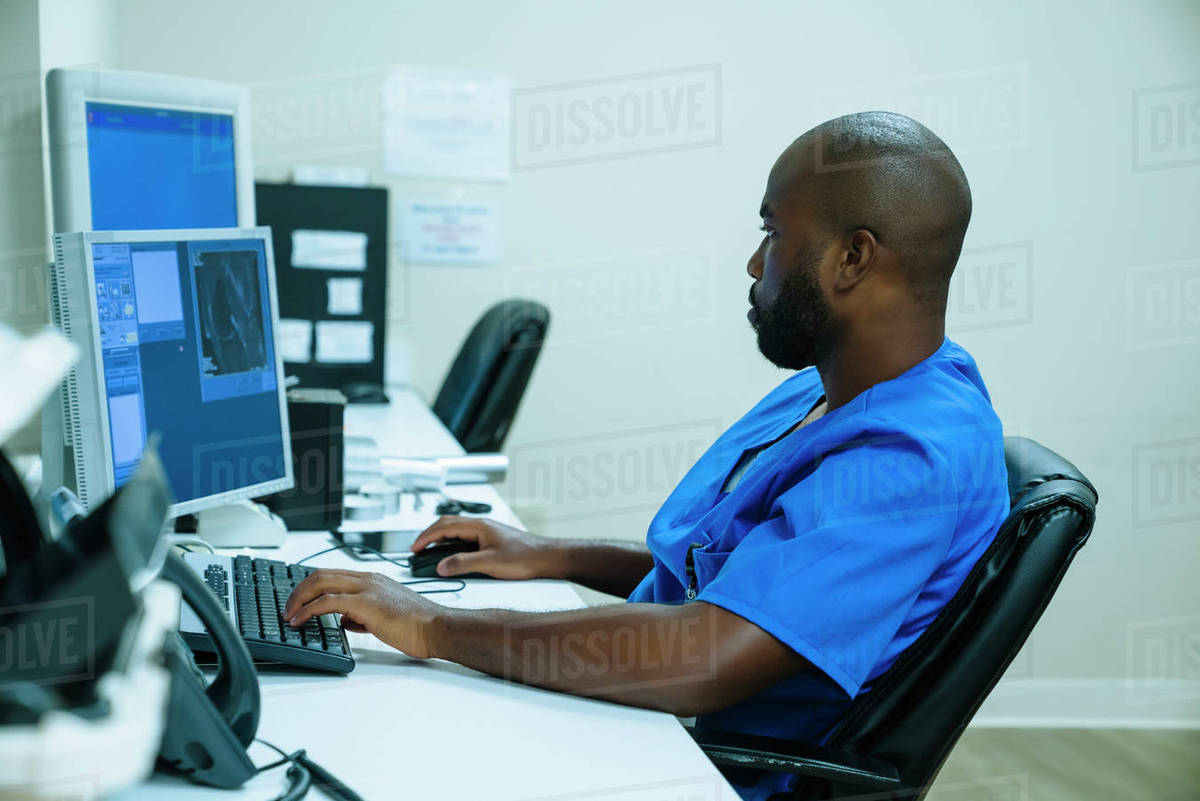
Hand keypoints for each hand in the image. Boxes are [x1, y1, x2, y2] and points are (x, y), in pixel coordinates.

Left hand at [284, 569, 440, 658]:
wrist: (436, 628)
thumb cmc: (417, 625)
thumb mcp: (383, 617)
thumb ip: (362, 615)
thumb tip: (345, 620)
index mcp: (373, 580)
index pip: (332, 574)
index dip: (310, 587)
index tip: (298, 601)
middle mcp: (368, 579)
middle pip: (321, 574)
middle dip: (298, 591)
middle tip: (288, 608)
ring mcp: (367, 588)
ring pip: (320, 582)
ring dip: (298, 599)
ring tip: (289, 615)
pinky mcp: (366, 603)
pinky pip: (328, 601)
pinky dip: (308, 610)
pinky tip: (300, 621)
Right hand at [409, 517, 562, 579]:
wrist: (547, 557)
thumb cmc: (525, 557)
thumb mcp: (490, 563)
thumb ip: (463, 564)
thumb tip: (440, 566)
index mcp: (478, 526)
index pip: (444, 526)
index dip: (425, 537)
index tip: (413, 548)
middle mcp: (481, 525)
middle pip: (447, 524)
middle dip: (429, 535)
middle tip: (416, 549)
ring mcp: (486, 531)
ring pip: (456, 530)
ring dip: (440, 539)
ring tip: (429, 552)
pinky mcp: (492, 539)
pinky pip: (465, 537)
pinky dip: (452, 543)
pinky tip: (451, 554)